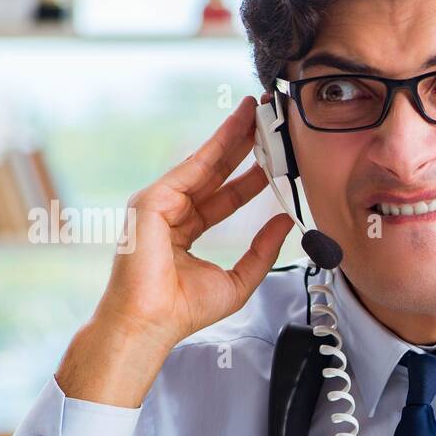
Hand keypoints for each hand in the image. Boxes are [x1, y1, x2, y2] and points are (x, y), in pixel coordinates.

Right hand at [57, 96, 292, 406]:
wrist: (151, 322)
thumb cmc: (183, 309)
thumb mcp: (239, 279)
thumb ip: (262, 250)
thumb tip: (284, 222)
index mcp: (186, 231)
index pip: (223, 196)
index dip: (249, 177)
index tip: (273, 160)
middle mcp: (171, 212)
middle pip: (214, 171)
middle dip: (240, 144)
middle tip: (265, 121)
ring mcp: (159, 204)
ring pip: (204, 162)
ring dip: (230, 136)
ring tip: (255, 113)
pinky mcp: (151, 200)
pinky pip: (191, 168)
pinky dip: (216, 147)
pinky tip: (238, 131)